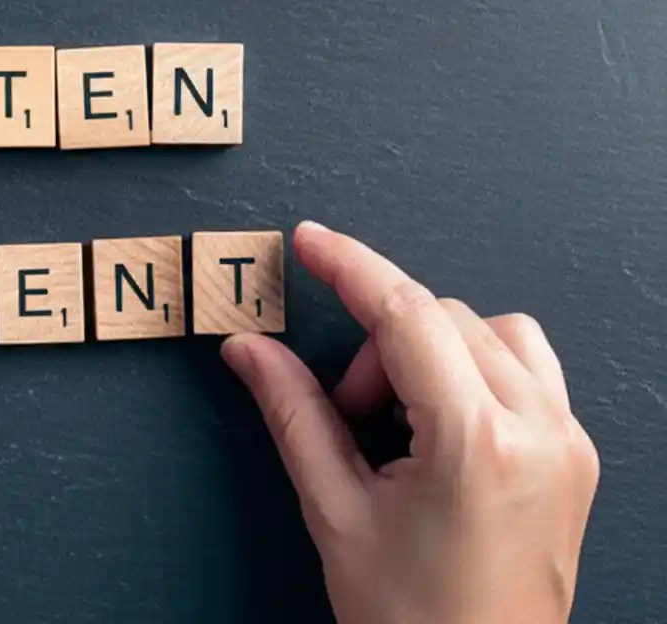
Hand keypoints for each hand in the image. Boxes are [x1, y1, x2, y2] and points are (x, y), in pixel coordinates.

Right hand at [222, 222, 598, 623]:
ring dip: (431, 351)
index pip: (406, 316)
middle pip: (445, 319)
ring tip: (399, 419)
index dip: (350, 267)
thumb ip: (294, 414)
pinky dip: (473, 370)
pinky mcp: (575, 455)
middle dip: (381, 349)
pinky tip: (440, 419)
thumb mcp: (335, 511)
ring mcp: (567, 442)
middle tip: (349, 412)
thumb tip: (251, 352)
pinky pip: (529, 367)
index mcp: (477, 444)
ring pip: (493, 331)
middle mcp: (539, 431)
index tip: (312, 242)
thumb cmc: (413, 620)